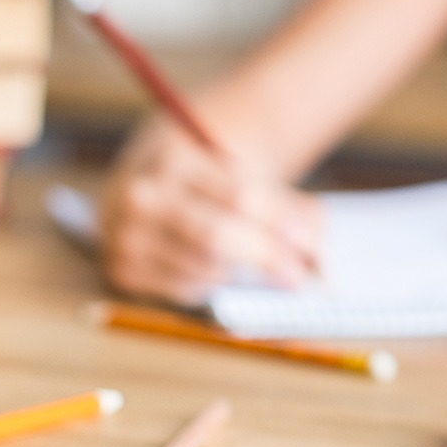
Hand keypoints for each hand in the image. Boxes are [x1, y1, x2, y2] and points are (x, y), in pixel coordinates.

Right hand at [99, 116, 322, 306]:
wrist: (151, 178)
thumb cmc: (209, 176)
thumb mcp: (244, 174)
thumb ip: (287, 209)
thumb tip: (323, 259)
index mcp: (173, 157)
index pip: (238, 197)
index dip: (280, 222)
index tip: (310, 243)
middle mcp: (141, 197)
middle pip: (216, 236)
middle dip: (266, 257)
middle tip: (301, 275)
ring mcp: (125, 235)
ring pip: (203, 268)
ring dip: (242, 272)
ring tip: (264, 264)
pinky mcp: (122, 270)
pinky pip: (185, 288)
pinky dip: (214, 282)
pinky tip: (220, 267)